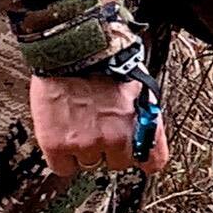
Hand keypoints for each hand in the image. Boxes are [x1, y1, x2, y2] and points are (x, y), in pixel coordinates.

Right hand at [30, 69, 168, 180]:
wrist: (69, 45)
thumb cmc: (102, 58)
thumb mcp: (136, 85)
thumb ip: (141, 114)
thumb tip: (143, 131)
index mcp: (139, 122)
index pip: (154, 161)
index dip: (144, 159)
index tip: (139, 157)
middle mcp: (116, 137)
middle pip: (117, 163)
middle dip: (108, 148)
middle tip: (97, 124)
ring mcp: (87, 144)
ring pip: (89, 164)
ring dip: (83, 149)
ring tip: (77, 121)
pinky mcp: (58, 145)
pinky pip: (63, 167)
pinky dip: (61, 156)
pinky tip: (61, 136)